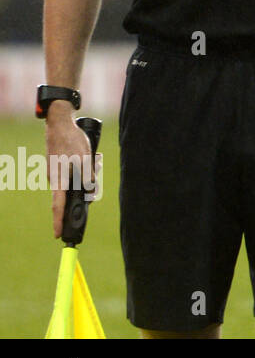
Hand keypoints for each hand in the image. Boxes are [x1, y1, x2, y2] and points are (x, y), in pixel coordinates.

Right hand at [44, 103, 92, 238]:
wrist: (59, 123)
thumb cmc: (71, 140)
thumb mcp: (85, 159)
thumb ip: (88, 177)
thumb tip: (91, 192)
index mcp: (58, 180)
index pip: (58, 206)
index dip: (58, 221)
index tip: (58, 235)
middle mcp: (55, 179)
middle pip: (72, 192)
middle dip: (86, 187)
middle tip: (96, 167)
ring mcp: (56, 172)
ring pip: (75, 180)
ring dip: (88, 173)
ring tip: (95, 158)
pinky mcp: (59, 166)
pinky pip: (74, 172)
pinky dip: (84, 167)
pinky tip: (92, 156)